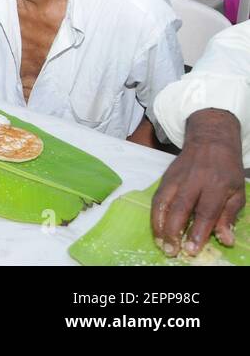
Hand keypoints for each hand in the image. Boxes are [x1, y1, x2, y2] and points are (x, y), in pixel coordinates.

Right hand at [151, 109, 244, 256]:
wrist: (210, 140)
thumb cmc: (227, 170)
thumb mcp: (238, 192)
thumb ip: (229, 216)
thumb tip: (224, 240)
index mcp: (216, 185)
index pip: (205, 211)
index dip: (198, 232)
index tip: (191, 250)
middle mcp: (194, 181)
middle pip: (180, 207)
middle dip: (174, 231)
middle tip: (172, 251)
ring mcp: (176, 178)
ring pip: (163, 202)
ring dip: (159, 224)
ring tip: (160, 243)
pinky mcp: (166, 177)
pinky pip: (157, 197)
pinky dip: (155, 214)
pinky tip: (156, 228)